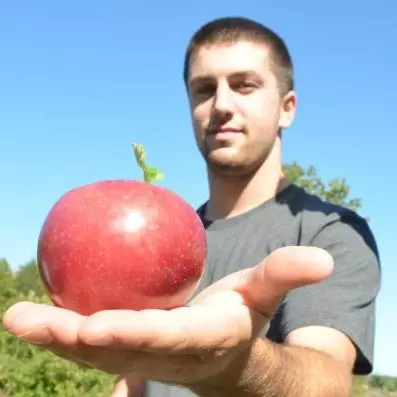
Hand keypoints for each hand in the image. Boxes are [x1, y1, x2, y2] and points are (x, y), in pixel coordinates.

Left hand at [2, 246, 332, 387]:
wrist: (222, 354)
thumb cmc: (240, 318)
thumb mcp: (262, 293)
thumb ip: (285, 276)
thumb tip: (322, 260)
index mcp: (195, 341)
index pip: (161, 340)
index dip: (130, 334)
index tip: (95, 324)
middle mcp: (160, 354)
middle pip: (111, 350)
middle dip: (71, 339)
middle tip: (27, 319)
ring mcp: (136, 356)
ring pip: (90, 348)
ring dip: (54, 334)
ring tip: (17, 317)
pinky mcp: (121, 346)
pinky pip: (88, 334)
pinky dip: (61, 323)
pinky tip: (36, 307)